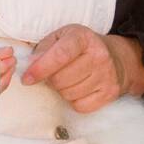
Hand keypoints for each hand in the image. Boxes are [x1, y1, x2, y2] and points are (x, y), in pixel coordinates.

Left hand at [21, 24, 143, 112]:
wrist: (117, 58)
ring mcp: (106, 75)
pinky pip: (80, 106)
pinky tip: (79, 89)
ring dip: (62, 90)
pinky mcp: (110, 92)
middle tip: (54, 75)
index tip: (27, 78)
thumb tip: (31, 65)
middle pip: (61, 79)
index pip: (60, 55)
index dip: (40, 69)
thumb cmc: (80, 48)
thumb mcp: (61, 38)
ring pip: (69, 94)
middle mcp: (98, 55)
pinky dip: (74, 101)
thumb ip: (43, 49)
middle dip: (51, 80)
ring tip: (69, 80)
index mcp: (83, 37)